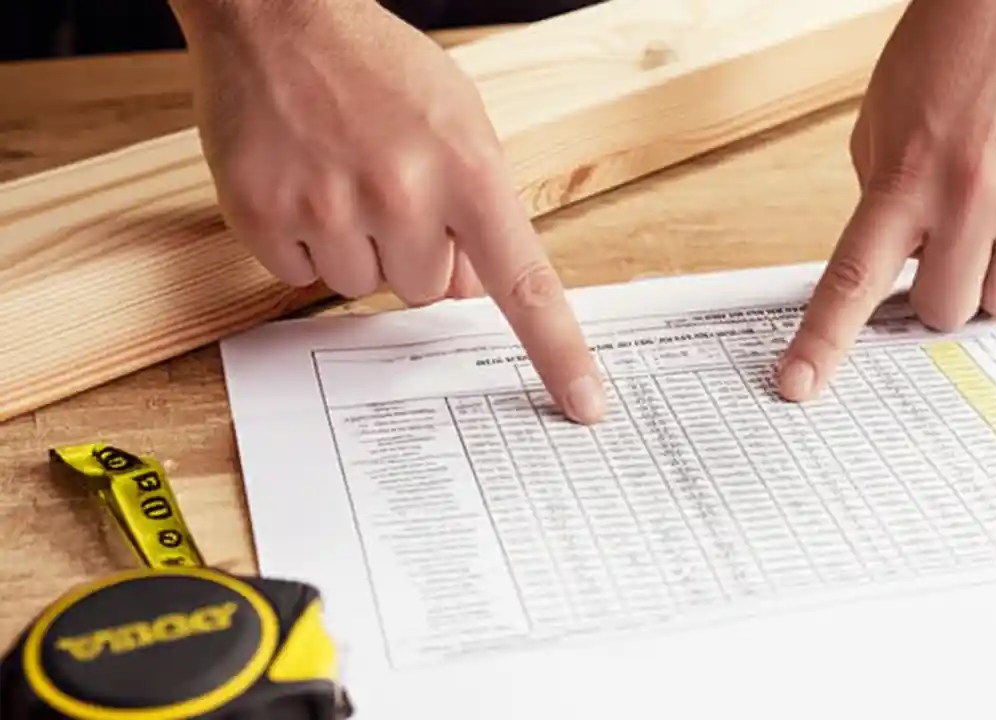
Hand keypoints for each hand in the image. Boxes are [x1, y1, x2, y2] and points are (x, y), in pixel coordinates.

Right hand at [170, 0, 607, 422]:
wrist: (277, 12)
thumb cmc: (378, 66)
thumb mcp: (460, 120)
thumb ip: (478, 206)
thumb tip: (469, 288)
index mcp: (468, 169)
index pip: (525, 283)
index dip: (559, 352)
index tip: (584, 404)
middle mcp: (403, 194)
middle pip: (428, 291)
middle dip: (416, 251)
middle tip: (391, 187)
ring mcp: (328, 206)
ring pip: (363, 288)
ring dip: (359, 248)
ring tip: (343, 176)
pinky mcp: (263, 215)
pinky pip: (301, 277)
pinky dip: (305, 243)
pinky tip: (304, 183)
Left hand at [776, 0, 995, 400]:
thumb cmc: (942, 55)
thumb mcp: (880, 127)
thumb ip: (882, 203)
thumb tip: (900, 267)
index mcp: (902, 181)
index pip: (853, 282)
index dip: (824, 342)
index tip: (799, 386)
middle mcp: (970, 197)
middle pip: (947, 312)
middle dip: (938, 291)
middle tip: (942, 243)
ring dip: (989, 272)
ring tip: (989, 211)